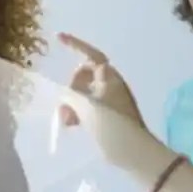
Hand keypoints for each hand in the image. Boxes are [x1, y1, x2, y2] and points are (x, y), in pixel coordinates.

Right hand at [56, 32, 151, 166]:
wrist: (134, 152)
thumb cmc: (111, 126)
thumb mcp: (85, 107)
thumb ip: (70, 95)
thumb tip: (66, 94)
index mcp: (108, 78)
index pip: (91, 55)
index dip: (75, 45)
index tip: (58, 39)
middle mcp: (111, 85)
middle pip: (84, 75)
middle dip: (70, 87)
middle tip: (64, 106)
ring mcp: (111, 101)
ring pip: (84, 93)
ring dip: (72, 103)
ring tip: (68, 121)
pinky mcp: (110, 116)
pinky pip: (89, 106)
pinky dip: (79, 112)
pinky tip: (74, 125)